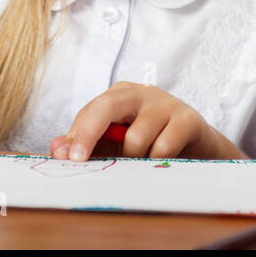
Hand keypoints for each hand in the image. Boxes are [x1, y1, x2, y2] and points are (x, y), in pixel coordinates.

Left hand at [49, 82, 246, 161]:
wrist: (198, 146)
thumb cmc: (152, 141)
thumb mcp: (118, 142)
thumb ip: (88, 144)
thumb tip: (57, 149)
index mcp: (120, 94)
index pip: (91, 110)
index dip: (76, 133)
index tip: (65, 157)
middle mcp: (142, 93)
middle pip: (107, 106)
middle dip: (89, 134)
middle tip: (79, 160)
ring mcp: (166, 103)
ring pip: (136, 137)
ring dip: (134, 159)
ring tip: (142, 163)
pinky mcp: (188, 119)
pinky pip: (163, 147)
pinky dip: (156, 161)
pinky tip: (160, 163)